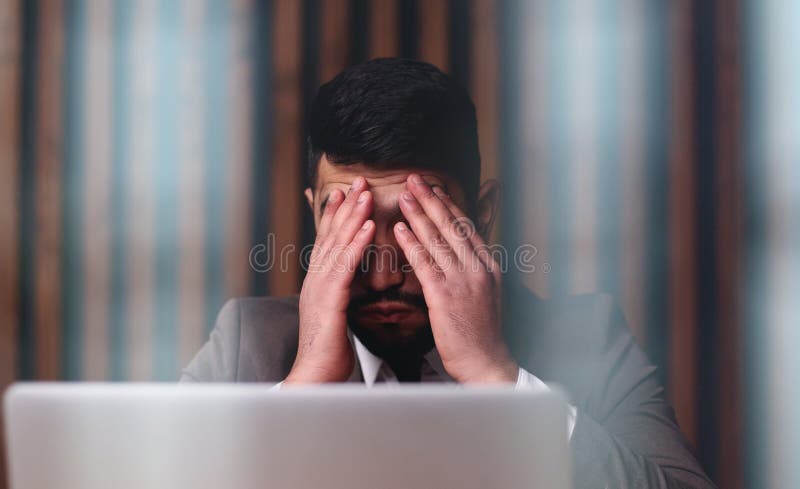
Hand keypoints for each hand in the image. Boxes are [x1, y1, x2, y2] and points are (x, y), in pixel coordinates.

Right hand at [285, 177, 375, 383]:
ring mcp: (319, 288)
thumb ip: (340, 296)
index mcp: (318, 283)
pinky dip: (356, 243)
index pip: (328, 242)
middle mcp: (315, 280)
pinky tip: (368, 226)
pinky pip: (345, 266)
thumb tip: (347, 284)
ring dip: (352, 216)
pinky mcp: (329, 300)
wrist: (314, 378)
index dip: (336, 215)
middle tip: (358, 180)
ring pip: (337, 244)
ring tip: (365, 192)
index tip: (345, 192)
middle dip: (345, 206)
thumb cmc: (329, 353)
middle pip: (331, 235)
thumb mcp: (335, 317)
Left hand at [394, 174, 517, 383]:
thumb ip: (473, 269)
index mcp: (488, 266)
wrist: (484, 361)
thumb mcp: (485, 294)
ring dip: (418, 213)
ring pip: (438, 239)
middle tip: (415, 179)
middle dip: (432, 200)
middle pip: (452, 226)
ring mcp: (463, 280)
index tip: (435, 188)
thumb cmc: (480, 332)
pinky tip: (400, 227)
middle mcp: (479, 268)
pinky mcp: (445, 295)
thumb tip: (460, 252)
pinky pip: (425, 262)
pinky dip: (412, 242)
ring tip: (404, 194)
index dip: (449, 206)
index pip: (466, 228)